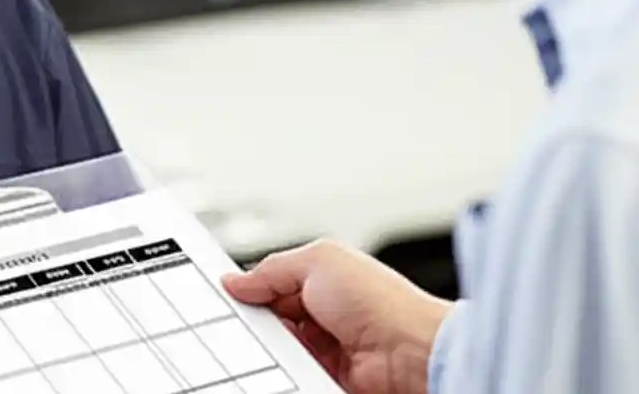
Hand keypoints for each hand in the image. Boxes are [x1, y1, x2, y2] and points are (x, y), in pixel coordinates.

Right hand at [223, 240, 451, 393]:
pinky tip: (285, 364)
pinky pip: (292, 374)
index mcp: (323, 277)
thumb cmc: (381, 301)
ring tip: (273, 344)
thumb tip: (237, 280)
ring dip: (271, 348)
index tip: (227, 297)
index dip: (251, 289)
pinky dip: (285, 371)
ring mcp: (326, 347)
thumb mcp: (317, 261)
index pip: (272, 283)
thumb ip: (272, 269)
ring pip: (278, 349)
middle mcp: (325, 311)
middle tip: (250, 322)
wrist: (411, 353)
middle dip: (258, 320)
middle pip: (272, 318)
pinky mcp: (327, 376)